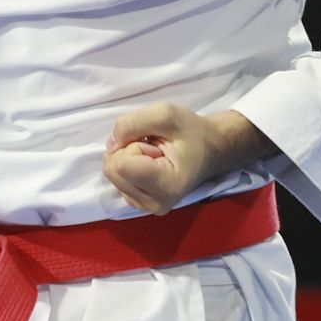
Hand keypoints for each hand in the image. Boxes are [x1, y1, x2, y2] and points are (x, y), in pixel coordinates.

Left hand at [103, 104, 271, 215]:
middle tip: (154, 147)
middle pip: (112, 170)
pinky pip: (116, 180)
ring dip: (127, 157)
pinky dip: (128, 166)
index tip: (156, 144)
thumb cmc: (191, 132)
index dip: (133, 144)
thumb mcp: (164, 113)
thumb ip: (131, 123)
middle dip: (128, 150)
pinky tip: (148, 163)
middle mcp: (155, 204)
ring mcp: (146, 207)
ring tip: (154, 154)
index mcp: (167, 186)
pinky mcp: (139, 203)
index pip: (121, 164)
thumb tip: (111, 141)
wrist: (209, 149)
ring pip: (112, 175)